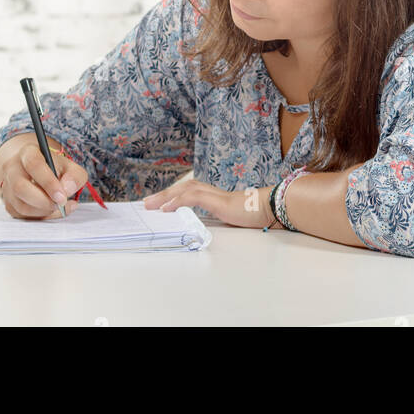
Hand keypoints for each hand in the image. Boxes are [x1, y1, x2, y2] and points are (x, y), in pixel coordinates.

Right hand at [0, 139, 89, 219]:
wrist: (39, 172)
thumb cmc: (55, 169)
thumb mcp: (71, 167)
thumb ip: (74, 176)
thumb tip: (66, 191)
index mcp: (28, 153)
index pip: (34, 165)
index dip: (48, 183)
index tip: (62, 197)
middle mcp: (12, 168)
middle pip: (20, 187)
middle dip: (43, 201)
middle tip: (60, 204)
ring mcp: (7, 187)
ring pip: (21, 205)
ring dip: (43, 211)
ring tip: (58, 206)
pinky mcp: (8, 203)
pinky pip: (22, 215)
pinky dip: (40, 217)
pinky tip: (52, 211)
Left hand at [142, 178, 275, 228]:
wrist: (267, 209)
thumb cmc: (250, 214)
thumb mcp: (226, 217)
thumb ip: (212, 217)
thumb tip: (196, 225)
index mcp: (211, 195)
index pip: (185, 192)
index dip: (169, 196)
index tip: (155, 204)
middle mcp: (209, 191)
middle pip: (180, 188)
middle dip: (162, 195)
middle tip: (145, 204)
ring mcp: (213, 195)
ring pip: (183, 190)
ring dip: (165, 197)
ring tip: (151, 205)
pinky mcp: (217, 201)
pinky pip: (193, 198)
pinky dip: (178, 201)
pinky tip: (168, 208)